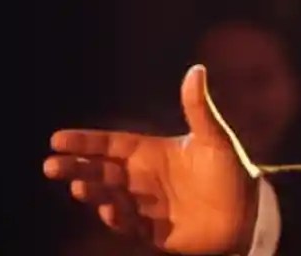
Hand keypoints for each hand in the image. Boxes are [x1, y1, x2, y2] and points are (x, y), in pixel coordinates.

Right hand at [44, 65, 260, 254]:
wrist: (249, 213)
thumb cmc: (231, 172)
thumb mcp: (214, 138)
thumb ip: (198, 108)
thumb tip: (196, 69)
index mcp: (152, 153)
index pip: (111, 145)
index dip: (86, 142)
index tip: (57, 139)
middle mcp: (143, 178)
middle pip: (101, 171)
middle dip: (76, 168)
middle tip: (51, 166)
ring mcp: (145, 205)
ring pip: (109, 197)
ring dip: (93, 192)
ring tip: (80, 186)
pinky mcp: (151, 231)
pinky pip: (127, 224)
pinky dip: (116, 218)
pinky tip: (109, 210)